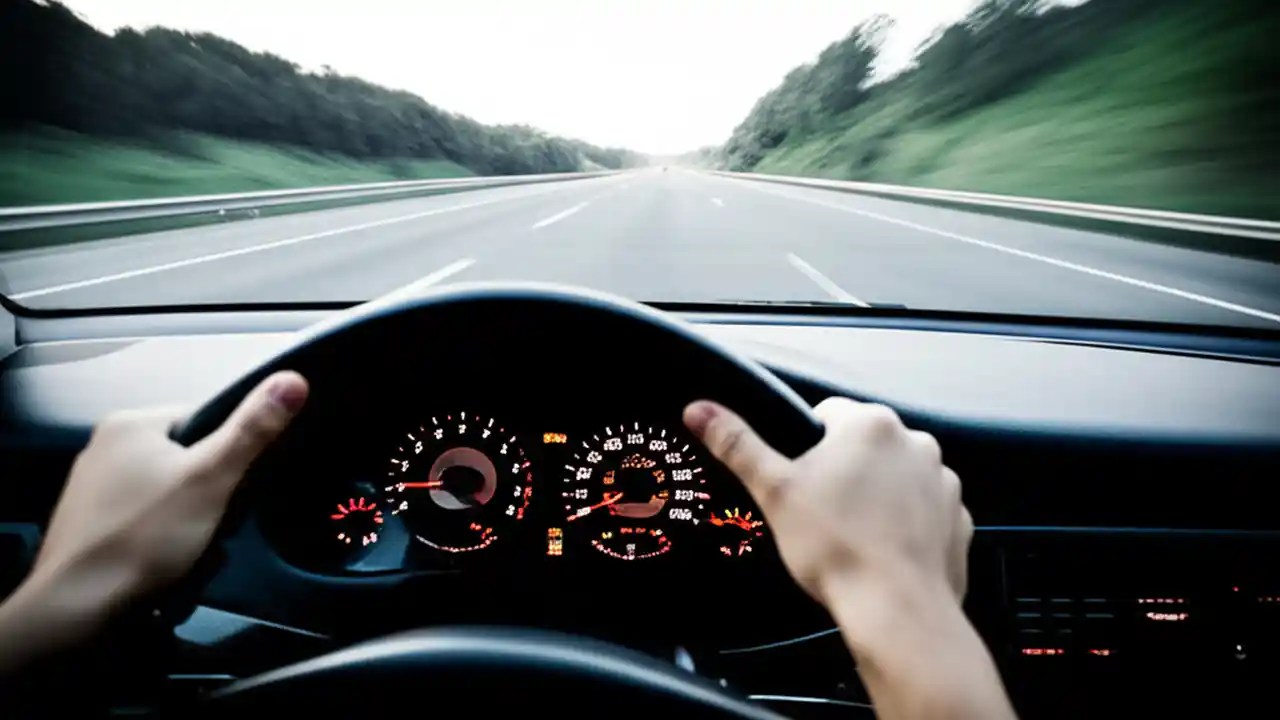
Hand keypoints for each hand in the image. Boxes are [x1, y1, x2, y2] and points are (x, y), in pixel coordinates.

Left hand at [0, 371, 307, 671]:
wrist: (77, 608)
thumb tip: (294, 379)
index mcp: (130, 424)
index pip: (204, 420)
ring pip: (168, 495)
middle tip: (213, 524)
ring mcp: (92, 489)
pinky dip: (160, 540)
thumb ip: (253, 430)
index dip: (230, 453)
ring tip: (190, 548)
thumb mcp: (212, 479)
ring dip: (189, 522)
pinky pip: (144, 521)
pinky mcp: (89, 525)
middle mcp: (104, 447)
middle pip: (187, 460)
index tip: (233, 487)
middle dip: (209, 495)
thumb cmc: (145, 536)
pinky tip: (164, 562)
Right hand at [684, 397, 1013, 719]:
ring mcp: (943, 481)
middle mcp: (915, 443)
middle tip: (821, 513)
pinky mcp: (959, 519)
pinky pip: (924, 512)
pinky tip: (883, 551)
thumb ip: (737, 445)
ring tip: (853, 535)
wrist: (896, 609)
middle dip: (844, 472)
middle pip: (864, 446)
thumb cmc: (835, 548)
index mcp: (869, 424)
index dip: (807, 450)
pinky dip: (906, 526)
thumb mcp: (773, 491)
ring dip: (877, 496)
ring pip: (896, 477)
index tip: (801, 483)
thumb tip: (700, 410)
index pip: (827, 416)